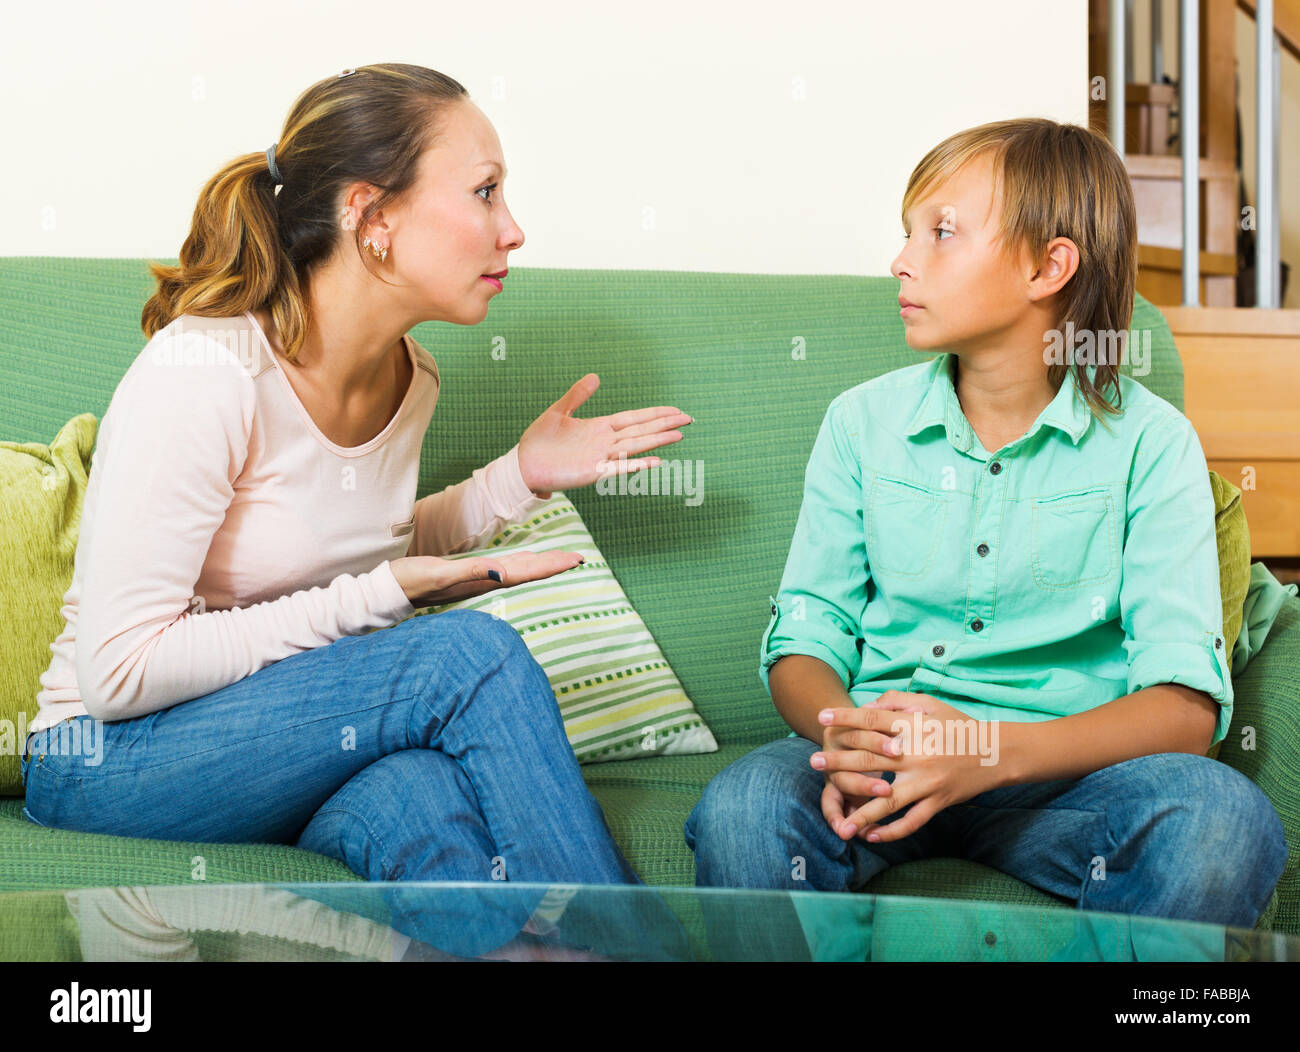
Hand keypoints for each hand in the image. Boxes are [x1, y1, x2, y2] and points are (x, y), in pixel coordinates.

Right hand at [389, 549, 583, 606]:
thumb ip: (469, 573)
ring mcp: (477, 580)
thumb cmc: (410, 581)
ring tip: (561, 558)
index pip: (526, 571)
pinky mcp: (467, 576)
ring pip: (517, 570)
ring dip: (540, 564)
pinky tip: (525, 560)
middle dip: (553, 564)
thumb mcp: (438, 574)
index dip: (551, 565)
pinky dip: (520, 562)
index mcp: (483, 581)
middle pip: (527, 571)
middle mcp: (485, 582)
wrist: (388, 591)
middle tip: (580, 558)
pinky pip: (502, 568)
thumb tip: (500, 574)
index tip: (576, 560)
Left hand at [516, 374, 692, 497]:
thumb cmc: (538, 440)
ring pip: (635, 446)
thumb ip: (577, 395)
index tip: (675, 410)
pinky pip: (619, 467)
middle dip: (664, 424)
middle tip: (688, 419)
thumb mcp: (559, 411)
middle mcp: (605, 442)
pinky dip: (637, 464)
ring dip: (657, 441)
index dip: (654, 413)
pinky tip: (656, 461)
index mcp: (599, 427)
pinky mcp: (593, 471)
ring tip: (679, 435)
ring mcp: (601, 457)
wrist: (523, 464)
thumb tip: (595, 377)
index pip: (633, 418)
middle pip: (641, 430)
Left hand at [812, 691, 1000, 843]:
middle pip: (870, 759)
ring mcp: (927, 782)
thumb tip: (869, 705)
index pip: (871, 720)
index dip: (845, 718)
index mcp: (914, 728)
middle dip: (839, 761)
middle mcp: (917, 755)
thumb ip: (897, 702)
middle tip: (814, 762)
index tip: (821, 718)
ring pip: (887, 801)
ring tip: (839, 823)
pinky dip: (891, 831)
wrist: (996, 752)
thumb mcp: (930, 704)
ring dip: (861, 812)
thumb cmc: (958, 726)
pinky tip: (870, 836)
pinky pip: (911, 822)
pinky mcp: (938, 802)